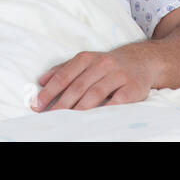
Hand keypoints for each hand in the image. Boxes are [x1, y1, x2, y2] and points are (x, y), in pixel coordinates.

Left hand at [32, 44, 159, 111]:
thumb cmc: (107, 64)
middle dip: (62, 103)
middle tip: (50, 117)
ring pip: (95, 93)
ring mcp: (118, 75)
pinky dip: (106, 110)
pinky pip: (118, 101)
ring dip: (80, 108)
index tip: (38, 105)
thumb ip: (63, 69)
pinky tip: (96, 119)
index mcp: (87, 58)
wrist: (142, 60)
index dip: (50, 91)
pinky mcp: (132, 88)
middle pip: (78, 86)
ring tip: (68, 120)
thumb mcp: (86, 61)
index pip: (65, 76)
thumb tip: (41, 81)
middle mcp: (102, 64)